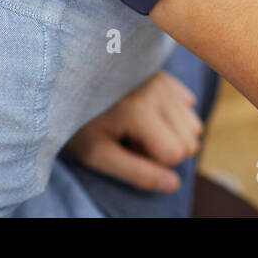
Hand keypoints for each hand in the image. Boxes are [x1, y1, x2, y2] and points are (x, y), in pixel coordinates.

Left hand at [65, 70, 202, 191]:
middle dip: (164, 148)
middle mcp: (157, 90)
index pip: (177, 154)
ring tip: (136, 125)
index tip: (126, 149)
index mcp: (140, 110)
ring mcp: (163, 78)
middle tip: (130, 138)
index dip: (153, 161)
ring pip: (193, 123)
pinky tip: (144, 110)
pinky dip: (172, 115)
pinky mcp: (164, 73)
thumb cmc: (78, 122)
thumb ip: (136, 173)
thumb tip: (174, 184)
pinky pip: (187, 103)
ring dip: (170, 132)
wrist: (64, 83)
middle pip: (190, 140)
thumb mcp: (98, 155)